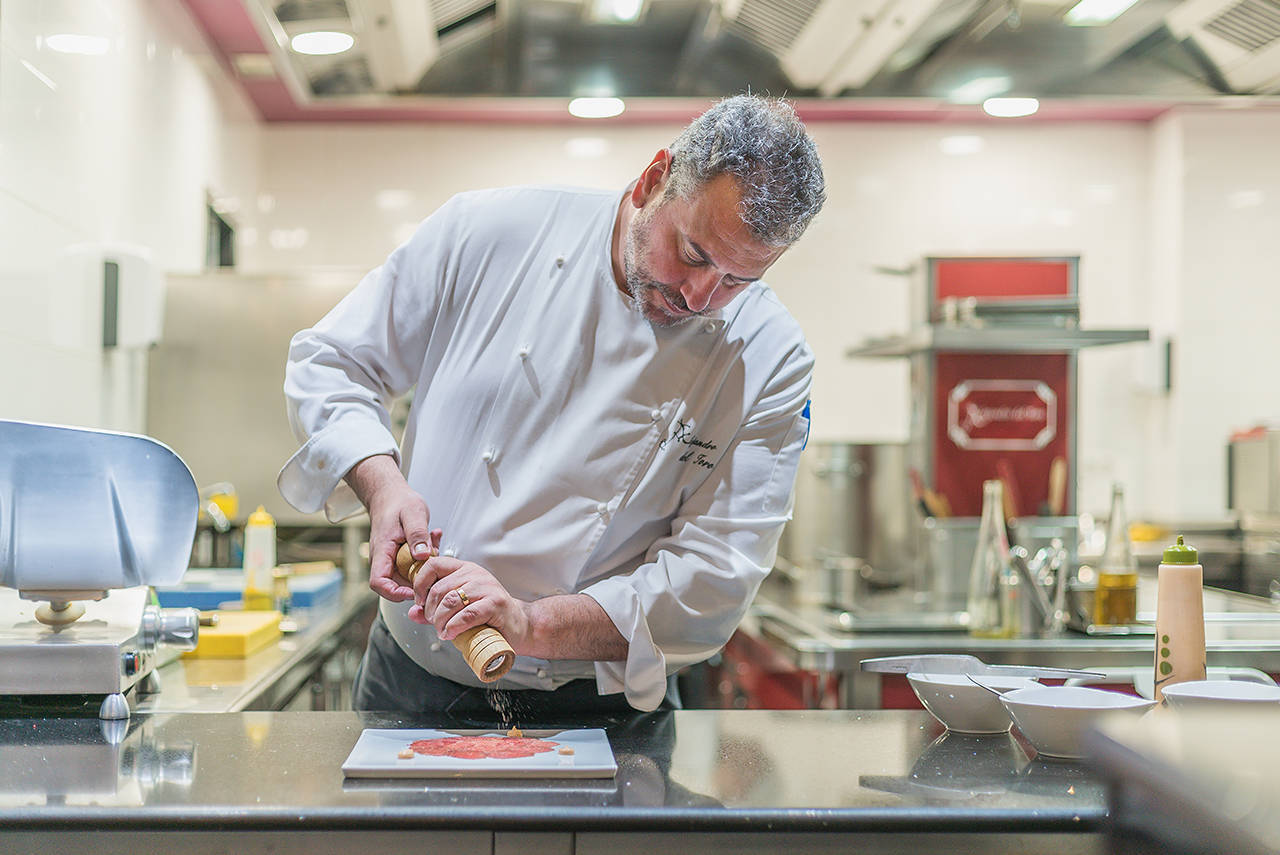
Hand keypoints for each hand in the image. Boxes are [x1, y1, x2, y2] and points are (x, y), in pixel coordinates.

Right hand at [346, 455, 441, 601]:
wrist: (391, 495)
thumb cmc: (399, 502)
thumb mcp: (413, 513)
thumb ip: (418, 535)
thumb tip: (422, 557)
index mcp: (382, 551)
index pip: (379, 582)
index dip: (395, 592)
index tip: (414, 590)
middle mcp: (384, 559)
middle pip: (397, 583)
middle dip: (419, 577)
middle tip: (435, 560)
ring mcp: (392, 559)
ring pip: (410, 574)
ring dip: (426, 564)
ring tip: (434, 542)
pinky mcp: (401, 557)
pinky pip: (415, 564)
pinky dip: (427, 555)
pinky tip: (434, 538)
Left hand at [407, 556, 530, 647]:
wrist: (519, 625)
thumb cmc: (488, 616)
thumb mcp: (458, 609)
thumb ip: (435, 609)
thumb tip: (412, 613)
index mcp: (465, 569)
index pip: (434, 563)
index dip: (420, 582)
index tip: (419, 601)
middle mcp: (475, 574)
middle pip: (439, 588)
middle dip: (430, 610)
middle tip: (433, 623)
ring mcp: (487, 587)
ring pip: (450, 601)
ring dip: (440, 621)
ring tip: (442, 631)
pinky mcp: (495, 603)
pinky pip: (467, 614)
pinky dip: (454, 626)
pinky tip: (451, 634)